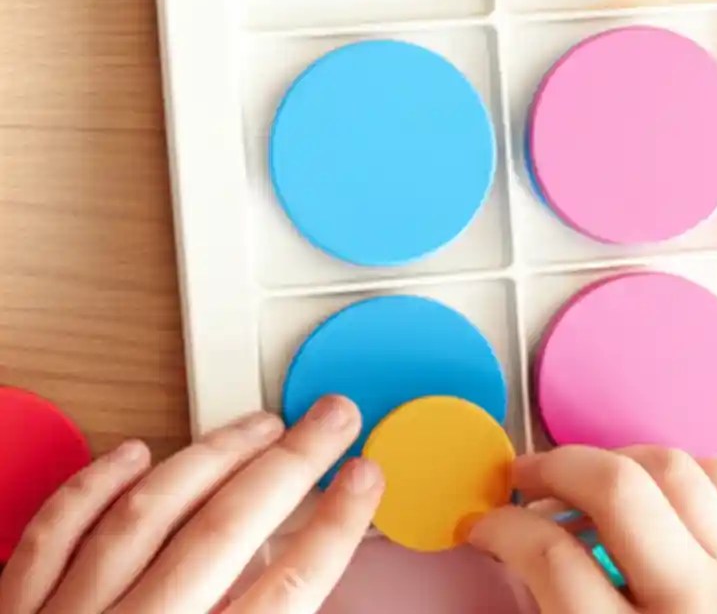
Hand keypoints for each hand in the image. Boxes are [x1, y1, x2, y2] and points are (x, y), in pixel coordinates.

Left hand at [0, 395, 383, 613]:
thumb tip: (310, 600)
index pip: (287, 588)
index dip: (335, 525)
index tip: (366, 478)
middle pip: (228, 532)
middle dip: (293, 466)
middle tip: (334, 419)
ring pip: (148, 514)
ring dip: (213, 458)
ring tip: (260, 425)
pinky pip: (51, 536)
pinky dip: (94, 487)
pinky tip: (135, 453)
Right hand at [468, 446, 716, 613]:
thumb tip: (520, 556)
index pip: (552, 560)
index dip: (502, 530)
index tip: (484, 525)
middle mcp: (697, 608)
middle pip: (617, 492)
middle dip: (556, 468)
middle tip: (524, 478)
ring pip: (675, 470)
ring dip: (618, 459)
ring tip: (586, 479)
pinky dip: (686, 472)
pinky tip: (657, 489)